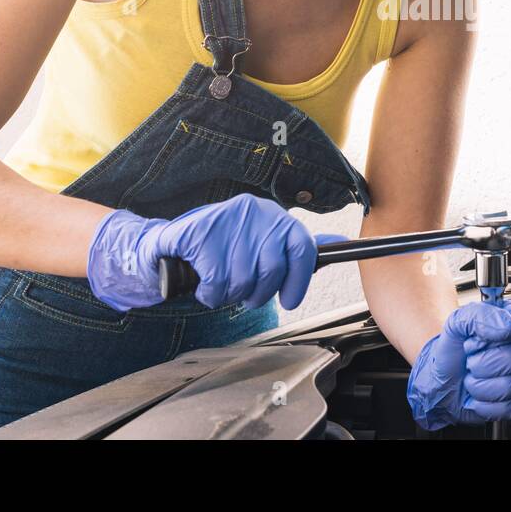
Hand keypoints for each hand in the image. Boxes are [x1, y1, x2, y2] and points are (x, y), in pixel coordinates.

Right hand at [86, 193, 329, 311]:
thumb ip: (295, 247)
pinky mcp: (200, 234)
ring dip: (230, 295)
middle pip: (272, 270)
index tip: (290, 300)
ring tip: (220, 284)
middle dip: (257, 293)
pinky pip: (216, 282)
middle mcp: (253, 211)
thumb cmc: (221, 250)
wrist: (169, 244)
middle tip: (243, 293)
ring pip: (242, 280)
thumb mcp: (260, 243)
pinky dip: (209, 293)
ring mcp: (226, 221)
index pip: (302, 246)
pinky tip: (203, 283)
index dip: (299, 279)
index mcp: (273, 215)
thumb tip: (341, 245)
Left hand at [406, 298, 510, 429]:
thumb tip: (506, 327)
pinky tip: (482, 395)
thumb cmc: (455, 352)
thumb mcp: (456, 324)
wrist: (445, 382)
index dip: (492, 337)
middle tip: (472, 361)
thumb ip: (478, 315)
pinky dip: (486, 405)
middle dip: (481, 364)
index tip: (474, 341)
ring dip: (481, 386)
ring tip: (476, 378)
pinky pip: (510, 408)